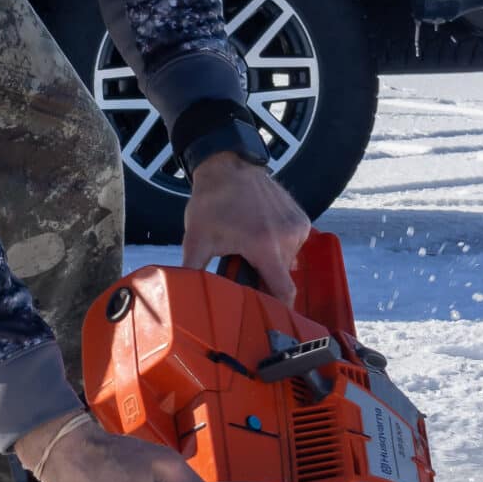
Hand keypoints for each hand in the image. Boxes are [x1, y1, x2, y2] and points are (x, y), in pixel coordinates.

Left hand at [180, 152, 311, 308]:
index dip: (279, 309)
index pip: (284, 292)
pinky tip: (262, 232)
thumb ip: (191, 272)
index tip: (270, 316)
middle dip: (265, 279)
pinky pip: (295, 243)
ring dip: (272, 261)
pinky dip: (280, 245)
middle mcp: (287, 237)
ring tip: (250, 246)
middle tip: (244, 268)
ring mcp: (297, 226)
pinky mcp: (301, 217)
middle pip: (282, 277)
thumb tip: (180, 297)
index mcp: (265, 247)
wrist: (228, 165)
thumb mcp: (196, 240)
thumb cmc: (212, 202)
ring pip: (289, 261)